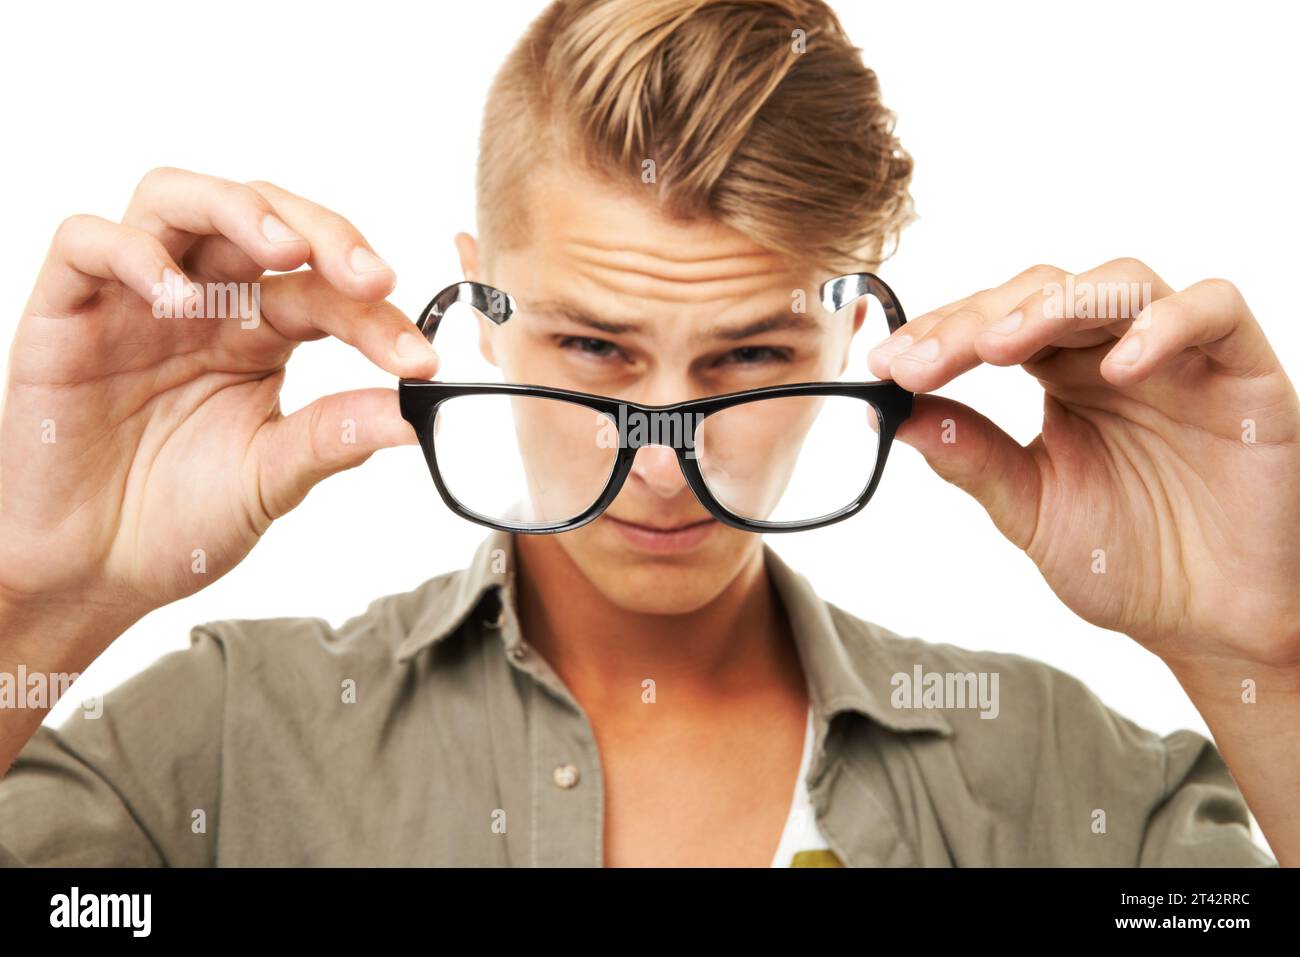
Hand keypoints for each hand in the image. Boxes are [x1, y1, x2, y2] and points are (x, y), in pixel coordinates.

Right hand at [0, 168, 438, 653]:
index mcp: (259, 333)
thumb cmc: (179, 520)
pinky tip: (177, 296)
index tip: (419, 361)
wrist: (91, 573)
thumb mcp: (272, 479)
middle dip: (323, 233)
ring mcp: (134, 299)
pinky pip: (85, 243)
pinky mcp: (66, 313)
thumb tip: (416, 415)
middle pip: (262, 216)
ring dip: (237, 209)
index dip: (377, 317)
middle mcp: (203, 301)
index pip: (326, 293)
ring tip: (282, 251)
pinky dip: (131, 251)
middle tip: (369, 277)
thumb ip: (335, 437)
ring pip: (176, 198)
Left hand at [868, 259, 1299, 669]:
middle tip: (922, 360)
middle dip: (974, 320)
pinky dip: (1166, 324)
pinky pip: (1216, 309)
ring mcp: (1179, 354)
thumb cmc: (1126, 561)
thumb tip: (894, 417)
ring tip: (999, 346)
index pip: (993, 325)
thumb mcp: (1031, 510)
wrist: (1213, 622)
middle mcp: (1112, 351)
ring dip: (1053, 304)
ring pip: (1120, 281)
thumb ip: (971, 459)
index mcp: (1059, 375)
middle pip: (1042, 291)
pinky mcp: (1243, 369)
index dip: (938, 335)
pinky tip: (1117, 367)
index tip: (883, 365)